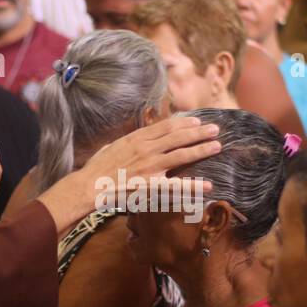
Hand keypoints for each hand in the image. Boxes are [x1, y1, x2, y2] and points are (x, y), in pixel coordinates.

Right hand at [36, 117, 221, 232]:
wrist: (89, 186)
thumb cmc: (97, 167)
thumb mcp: (112, 146)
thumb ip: (128, 141)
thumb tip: (137, 138)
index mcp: (137, 138)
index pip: (166, 126)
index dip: (184, 123)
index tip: (196, 120)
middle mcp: (146, 149)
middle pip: (178, 136)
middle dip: (199, 132)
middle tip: (215, 129)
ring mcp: (150, 166)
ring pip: (182, 154)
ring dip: (201, 149)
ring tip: (217, 145)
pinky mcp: (151, 185)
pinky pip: (177, 185)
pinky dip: (193, 185)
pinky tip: (208, 185)